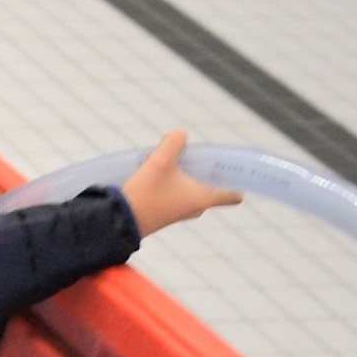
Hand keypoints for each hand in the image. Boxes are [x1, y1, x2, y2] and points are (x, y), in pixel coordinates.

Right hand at [119, 131, 240, 236]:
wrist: (121, 220)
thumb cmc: (146, 193)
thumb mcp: (160, 160)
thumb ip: (173, 143)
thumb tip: (180, 136)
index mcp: (204, 198)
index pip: (233, 195)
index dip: (236, 181)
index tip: (229, 168)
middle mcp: (196, 207)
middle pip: (210, 186)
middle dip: (203, 170)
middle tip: (190, 155)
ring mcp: (180, 212)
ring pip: (192, 189)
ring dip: (186, 175)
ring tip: (168, 161)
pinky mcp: (166, 213)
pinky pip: (178, 195)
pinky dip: (174, 183)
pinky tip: (156, 173)